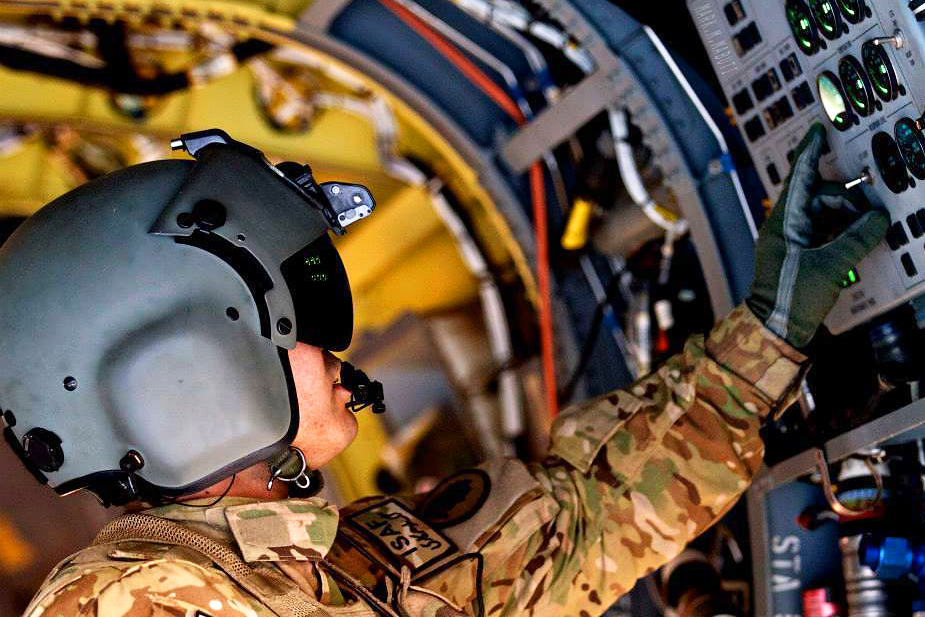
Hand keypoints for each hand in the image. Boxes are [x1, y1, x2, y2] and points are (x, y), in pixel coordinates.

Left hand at [747, 124, 888, 348]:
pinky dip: (847, 234)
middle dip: (849, 200)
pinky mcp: (804, 256)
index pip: (799, 179)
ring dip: (851, 219)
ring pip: (829, 216)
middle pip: (822, 197)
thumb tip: (879, 218)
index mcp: (783, 223)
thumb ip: (857, 239)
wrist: (776, 330)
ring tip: (872, 230)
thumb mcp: (830, 267)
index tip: (819, 130)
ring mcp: (795, 242)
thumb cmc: (792, 298)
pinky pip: (829, 234)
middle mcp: (787, 227)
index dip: (810, 153)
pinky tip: (864, 242)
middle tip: (875, 213)